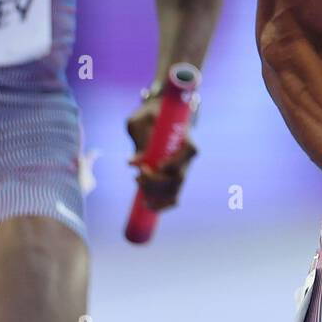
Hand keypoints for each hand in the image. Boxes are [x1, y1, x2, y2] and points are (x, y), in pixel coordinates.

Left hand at [125, 95, 196, 210]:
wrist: (156, 117)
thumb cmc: (148, 115)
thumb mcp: (140, 120)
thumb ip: (138, 137)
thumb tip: (132, 162)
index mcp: (184, 136)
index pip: (189, 151)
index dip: (174, 162)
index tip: (156, 165)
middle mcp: (186, 156)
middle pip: (179, 176)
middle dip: (157, 182)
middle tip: (137, 177)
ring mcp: (181, 168)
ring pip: (175, 190)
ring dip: (156, 194)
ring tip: (138, 186)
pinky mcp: (172, 178)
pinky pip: (173, 197)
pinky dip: (162, 204)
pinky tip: (148, 205)